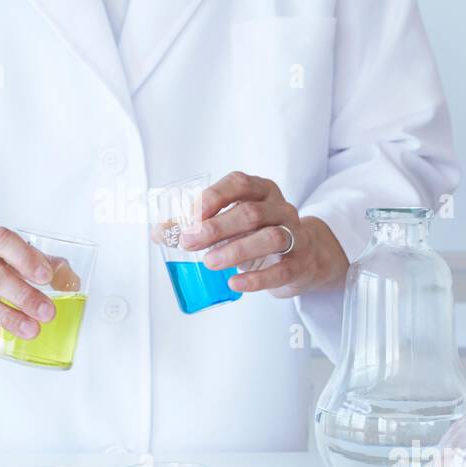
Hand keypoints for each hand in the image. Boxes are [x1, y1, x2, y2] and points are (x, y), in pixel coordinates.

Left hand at [178, 172, 347, 296]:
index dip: (213, 198)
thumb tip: (159, 233)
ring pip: (271, 237)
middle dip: (216, 228)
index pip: (239, 184)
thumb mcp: (231, 223)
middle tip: (188, 243)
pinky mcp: (301, 263)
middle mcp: (281, 208)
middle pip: (251, 213)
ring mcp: (296, 235)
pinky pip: (282, 270)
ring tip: (210, 263)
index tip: (190, 217)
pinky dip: (256, 279)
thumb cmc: (259, 234)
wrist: (306, 255)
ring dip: (236, 250)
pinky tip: (235, 282)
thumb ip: (196, 225)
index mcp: (261, 191)